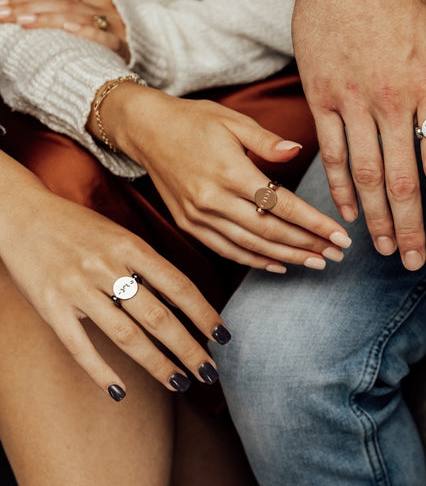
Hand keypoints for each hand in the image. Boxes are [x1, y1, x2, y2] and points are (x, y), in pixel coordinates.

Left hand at [0, 0, 128, 60]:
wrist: (148, 52)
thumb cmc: (115, 30)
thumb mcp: (101, 3)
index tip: (2, 3)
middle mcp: (105, 7)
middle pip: (61, 2)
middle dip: (28, 7)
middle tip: (2, 14)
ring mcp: (115, 26)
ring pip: (77, 16)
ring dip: (48, 18)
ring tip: (23, 21)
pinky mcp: (122, 46)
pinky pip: (104, 38)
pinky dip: (86, 31)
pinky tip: (68, 29)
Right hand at [0, 168, 226, 397]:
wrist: (22, 214)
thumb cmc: (80, 228)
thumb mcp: (121, 236)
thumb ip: (149, 266)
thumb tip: (186, 301)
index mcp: (131, 246)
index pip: (178, 286)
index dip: (204, 314)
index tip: (223, 338)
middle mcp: (107, 267)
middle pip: (157, 316)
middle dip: (188, 347)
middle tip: (210, 372)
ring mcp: (77, 288)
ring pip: (125, 334)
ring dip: (155, 363)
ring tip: (179, 382)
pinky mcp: (50, 306)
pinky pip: (78, 345)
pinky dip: (100, 370)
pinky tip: (120, 390)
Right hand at [98, 84, 349, 270]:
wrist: (145, 129)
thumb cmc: (195, 120)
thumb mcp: (233, 121)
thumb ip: (267, 141)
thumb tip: (298, 150)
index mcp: (230, 171)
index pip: (282, 205)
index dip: (314, 224)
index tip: (341, 236)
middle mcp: (213, 199)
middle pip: (271, 230)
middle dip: (309, 245)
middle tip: (338, 254)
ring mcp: (198, 216)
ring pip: (251, 245)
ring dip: (287, 257)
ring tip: (318, 263)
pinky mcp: (188, 224)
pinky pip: (226, 249)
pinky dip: (254, 260)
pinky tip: (279, 265)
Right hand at [291, 0, 425, 265]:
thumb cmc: (399, 4)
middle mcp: (393, 101)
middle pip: (404, 180)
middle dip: (411, 227)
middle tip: (413, 261)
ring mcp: (353, 101)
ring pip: (367, 175)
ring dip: (376, 219)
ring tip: (383, 249)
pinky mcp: (320, 96)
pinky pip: (332, 153)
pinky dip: (340, 188)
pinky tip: (347, 215)